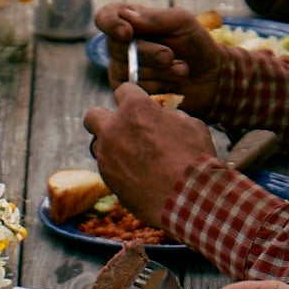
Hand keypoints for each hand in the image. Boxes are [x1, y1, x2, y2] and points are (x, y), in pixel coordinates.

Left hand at [82, 82, 214, 227]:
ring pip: (97, 144)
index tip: (138, 106)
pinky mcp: (106, 179)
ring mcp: (106, 155)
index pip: (123, 90)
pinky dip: (116, 169)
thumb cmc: (194, 158)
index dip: (132, 97)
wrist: (189, 198)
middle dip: (105, 119)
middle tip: (122, 129)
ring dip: (109, 146)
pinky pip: (105, 168)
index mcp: (135, 108)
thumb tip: (163, 117)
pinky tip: (135, 175)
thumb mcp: (191, 125)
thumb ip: (170, 116)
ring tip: (130, 156)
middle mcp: (113, 128)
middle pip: (94, 115)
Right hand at [94, 2, 223, 114]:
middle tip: (170, 56)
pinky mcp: (130, 93)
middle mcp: (120, 45)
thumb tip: (127, 17)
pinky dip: (159, 87)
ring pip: (127, 71)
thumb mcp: (182, 22)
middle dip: (148, 53)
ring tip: (180, 69)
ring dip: (158, 71)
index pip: (105, 17)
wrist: (211, 78)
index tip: (128, 32)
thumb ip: (156, 18)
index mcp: (129, 20)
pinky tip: (174, 84)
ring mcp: (122, 70)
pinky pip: (134, 91)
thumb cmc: (195, 44)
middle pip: (116, 47)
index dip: (111, 24)